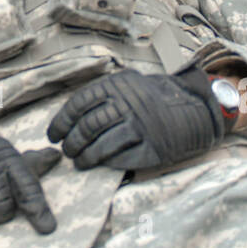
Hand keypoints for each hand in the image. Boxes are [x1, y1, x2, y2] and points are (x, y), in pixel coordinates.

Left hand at [46, 68, 225, 170]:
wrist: (192, 106)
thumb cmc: (151, 97)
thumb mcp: (127, 83)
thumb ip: (101, 95)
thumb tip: (67, 118)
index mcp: (117, 85)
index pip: (79, 104)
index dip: (61, 121)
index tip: (53, 135)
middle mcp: (128, 104)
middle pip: (88, 126)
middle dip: (72, 142)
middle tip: (67, 151)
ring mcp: (141, 126)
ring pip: (101, 145)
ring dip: (85, 157)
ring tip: (79, 161)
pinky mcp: (153, 147)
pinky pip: (122, 158)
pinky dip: (106, 163)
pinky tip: (99, 164)